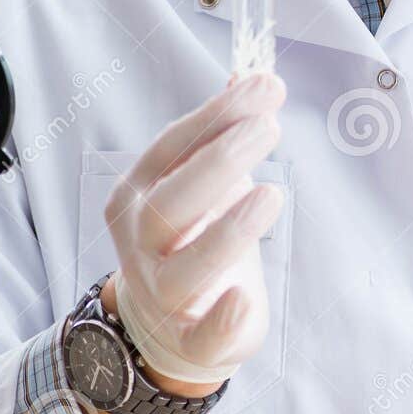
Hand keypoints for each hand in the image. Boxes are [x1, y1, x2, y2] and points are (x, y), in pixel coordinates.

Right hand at [105, 72, 284, 389]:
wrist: (167, 323)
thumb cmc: (191, 236)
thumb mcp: (201, 180)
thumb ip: (223, 133)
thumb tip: (255, 75)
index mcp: (140, 193)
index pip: (172, 148)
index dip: (216, 116)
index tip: (264, 87)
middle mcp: (141, 242)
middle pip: (171, 202)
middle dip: (219, 161)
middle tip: (269, 127)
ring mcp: (161, 294)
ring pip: (184, 267)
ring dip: (228, 230)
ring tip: (272, 193)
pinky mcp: (191, 338)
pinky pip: (202, 336)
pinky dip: (222, 320)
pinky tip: (245, 300)